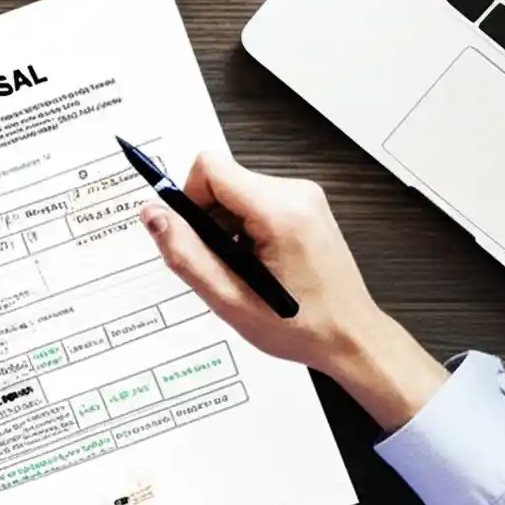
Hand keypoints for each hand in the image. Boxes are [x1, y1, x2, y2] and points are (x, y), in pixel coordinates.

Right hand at [139, 152, 447, 430]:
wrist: (350, 337)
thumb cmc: (302, 325)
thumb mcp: (229, 299)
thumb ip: (186, 253)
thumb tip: (154, 215)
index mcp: (279, 211)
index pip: (210, 167)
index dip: (188, 198)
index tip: (189, 232)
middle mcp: (296, 194)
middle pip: (221, 179)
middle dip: (208, 220)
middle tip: (222, 263)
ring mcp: (304, 197)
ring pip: (235, 191)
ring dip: (227, 227)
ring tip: (243, 268)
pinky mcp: (305, 205)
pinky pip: (255, 200)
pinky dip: (244, 228)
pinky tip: (257, 263)